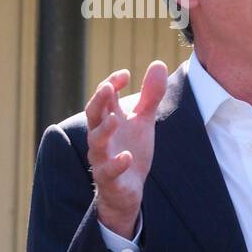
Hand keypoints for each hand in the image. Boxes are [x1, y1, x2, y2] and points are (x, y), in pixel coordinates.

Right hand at [86, 62, 168, 238]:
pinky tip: (127, 156)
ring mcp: (103, 157)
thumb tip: (158, 63)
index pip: (104, 98)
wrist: (128, 188)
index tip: (125, 74)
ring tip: (115, 118)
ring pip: (96, 142)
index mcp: (108, 120)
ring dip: (104, 130)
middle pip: (93, 115)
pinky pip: (108, 171)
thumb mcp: (144, 121)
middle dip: (99, 100)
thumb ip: (150, 95)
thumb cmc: (132, 149)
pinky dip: (116, 163)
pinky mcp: (110, 178)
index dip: (111, 84)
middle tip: (108, 87)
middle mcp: (101, 137)